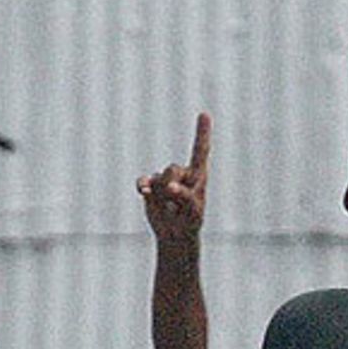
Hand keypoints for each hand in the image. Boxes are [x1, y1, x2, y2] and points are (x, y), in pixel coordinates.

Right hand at [137, 111, 211, 239]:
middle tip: (176, 206)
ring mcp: (165, 178)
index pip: (200, 151)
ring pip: (159, 178)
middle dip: (173, 187)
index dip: (202, 133)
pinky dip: (143, 185)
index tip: (204, 114)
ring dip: (162, 195)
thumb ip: (185, 197)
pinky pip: (144, 181)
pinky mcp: (151, 186)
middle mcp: (181, 173)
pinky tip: (143, 190)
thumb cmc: (190, 221)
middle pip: (173, 169)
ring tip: (170, 209)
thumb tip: (168, 187)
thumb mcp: (193, 212)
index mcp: (198, 176)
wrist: (175, 234)